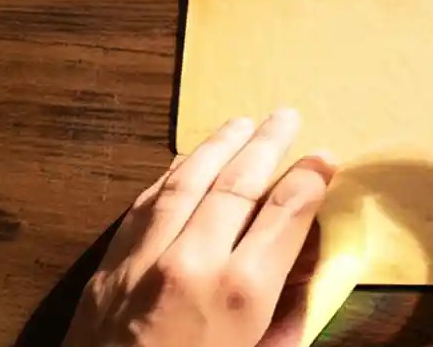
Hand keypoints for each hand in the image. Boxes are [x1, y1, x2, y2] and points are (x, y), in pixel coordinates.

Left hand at [65, 108, 336, 346]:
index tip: (325, 157)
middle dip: (268, 144)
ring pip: (186, 182)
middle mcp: (192, 264)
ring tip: (241, 122)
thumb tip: (303, 266)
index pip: (286, 211)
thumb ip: (287, 314)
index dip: (311, 177)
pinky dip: (170, 176)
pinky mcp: (107, 270)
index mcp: (241, 293)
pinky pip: (143, 205)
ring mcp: (143, 262)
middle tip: (287, 117)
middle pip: (239, 183)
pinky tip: (186, 162)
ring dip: (217, 146)